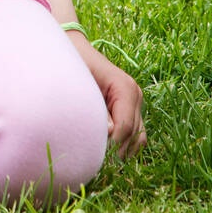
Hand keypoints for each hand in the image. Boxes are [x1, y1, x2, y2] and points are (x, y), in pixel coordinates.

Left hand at [73, 41, 146, 159]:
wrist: (74, 48)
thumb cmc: (73, 63)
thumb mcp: (79, 83)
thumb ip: (93, 107)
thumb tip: (109, 133)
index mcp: (125, 87)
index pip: (126, 126)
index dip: (112, 144)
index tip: (95, 156)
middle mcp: (135, 94)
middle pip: (134, 134)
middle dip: (117, 151)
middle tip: (96, 163)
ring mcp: (135, 101)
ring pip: (138, 137)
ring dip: (123, 151)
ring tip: (101, 160)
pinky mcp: (130, 108)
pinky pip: (134, 133)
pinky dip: (124, 145)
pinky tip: (106, 152)